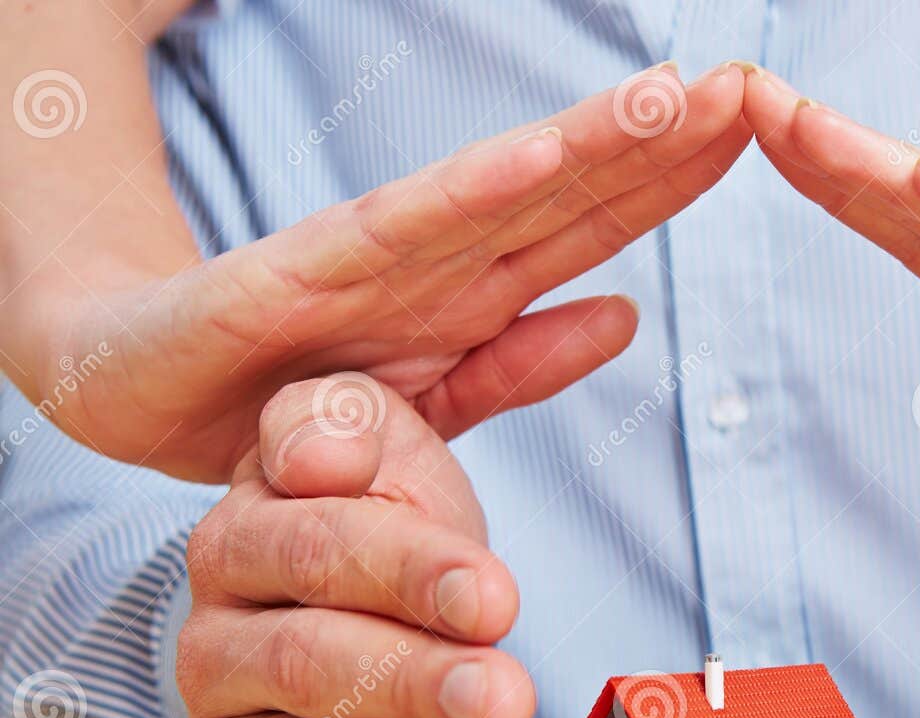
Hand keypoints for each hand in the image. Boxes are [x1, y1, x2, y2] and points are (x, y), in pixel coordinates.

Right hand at [4, 62, 748, 480]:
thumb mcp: (432, 398)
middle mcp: (436, 259)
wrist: (132, 396)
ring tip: (672, 94)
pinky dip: (469, 193)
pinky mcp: (297, 274)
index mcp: (472, 289)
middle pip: (567, 191)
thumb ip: (523, 363)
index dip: (673, 179)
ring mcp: (372, 259)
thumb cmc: (287, 395)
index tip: (755, 133)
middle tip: (749, 85)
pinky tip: (540, 155)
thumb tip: (627, 317)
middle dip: (660, 139)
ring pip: (500, 194)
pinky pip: (398, 232)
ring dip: (590, 144)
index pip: (592, 222)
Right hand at [178, 376, 533, 717]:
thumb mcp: (381, 449)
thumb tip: (319, 454)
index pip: (321, 552)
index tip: (496, 599)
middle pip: (313, 661)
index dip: (412, 575)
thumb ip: (347, 427)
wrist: (356, 601)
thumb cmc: (381, 524)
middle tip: (503, 697)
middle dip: (418, 683)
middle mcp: (218, 636)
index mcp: (245, 535)